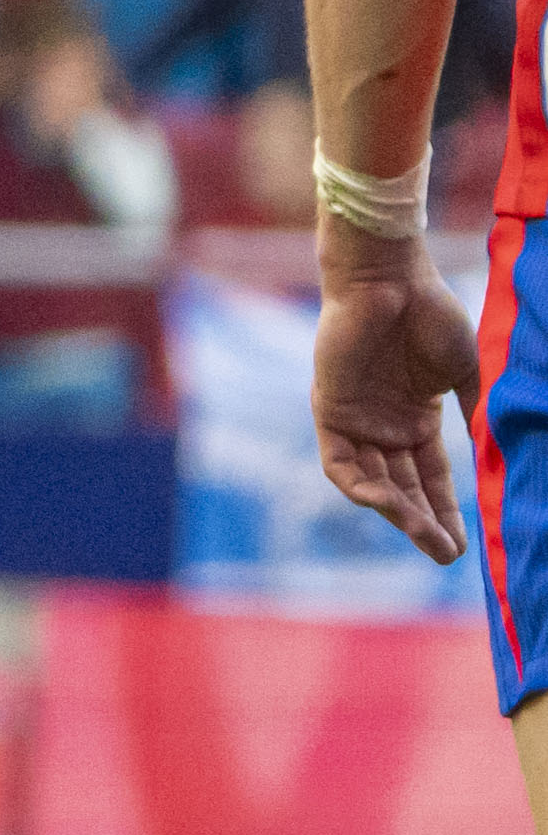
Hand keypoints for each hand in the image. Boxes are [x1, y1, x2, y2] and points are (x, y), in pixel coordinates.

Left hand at [314, 248, 482, 568]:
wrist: (392, 280)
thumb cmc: (432, 317)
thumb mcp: (466, 375)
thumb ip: (479, 414)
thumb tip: (503, 459)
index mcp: (416, 420)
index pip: (430, 478)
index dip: (448, 511)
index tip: (466, 543)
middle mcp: (384, 426)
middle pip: (403, 488)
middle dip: (425, 523)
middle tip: (448, 554)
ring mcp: (357, 421)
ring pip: (374, 483)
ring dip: (399, 513)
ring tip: (428, 537)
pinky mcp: (330, 412)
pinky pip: (341, 464)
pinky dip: (361, 487)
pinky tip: (387, 505)